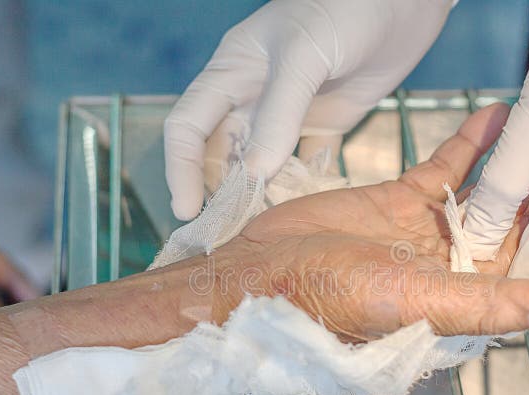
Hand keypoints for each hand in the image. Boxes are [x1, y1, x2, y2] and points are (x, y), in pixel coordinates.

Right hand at [164, 0, 452, 219]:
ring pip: (260, 165)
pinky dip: (301, 189)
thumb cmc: (347, 8)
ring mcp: (291, 113)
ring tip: (262, 234)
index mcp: (232, 71)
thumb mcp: (305, 56)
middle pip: (221, 153)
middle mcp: (254, 95)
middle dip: (219, 193)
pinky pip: (306, 165)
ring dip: (259, 197)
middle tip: (226, 237)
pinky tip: (305, 214)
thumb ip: (279, 114)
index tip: (187, 211)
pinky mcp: (326, 123)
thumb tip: (252, 175)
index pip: (188, 126)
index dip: (181, 169)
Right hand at [170, 104, 528, 340]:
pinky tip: (496, 117)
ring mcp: (423, 231)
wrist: (259, 271)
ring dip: (510, 163)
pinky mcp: (398, 199)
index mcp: (460, 300)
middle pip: (509, 226)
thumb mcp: (417, 303)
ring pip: (481, 193)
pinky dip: (470, 144)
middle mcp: (448, 267)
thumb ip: (491, 306)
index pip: (524, 267)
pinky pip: (444, 169)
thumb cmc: (328, 301)